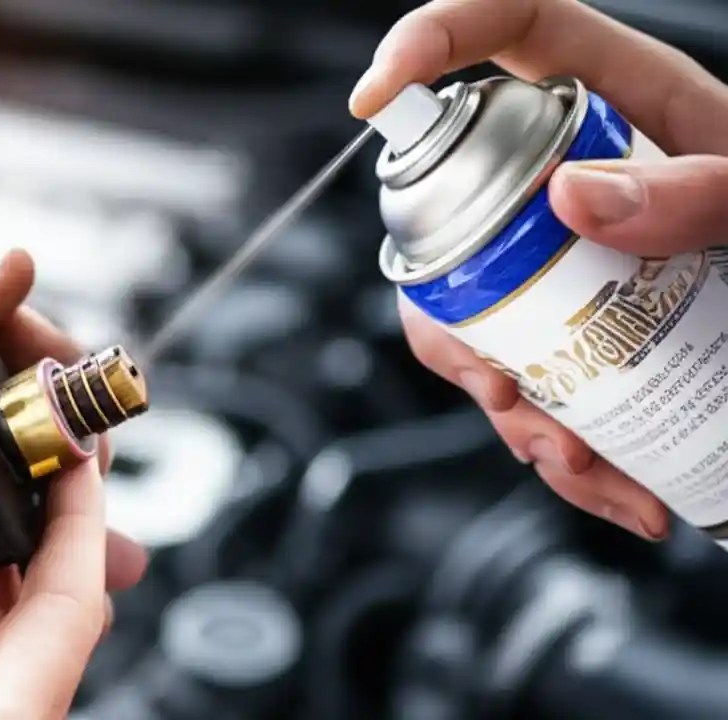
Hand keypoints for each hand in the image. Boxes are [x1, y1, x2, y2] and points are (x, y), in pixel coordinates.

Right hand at [349, 0, 727, 540]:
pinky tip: (616, 487)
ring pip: (471, 318)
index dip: (427, 41)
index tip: (376, 97)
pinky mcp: (582, 326)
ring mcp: (569, 257)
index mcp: (627, 105)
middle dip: (450, 321)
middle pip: (449, 213)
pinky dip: (557, 452)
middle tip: (503, 389)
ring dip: (503, 409)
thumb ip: (703, 189)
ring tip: (575, 459)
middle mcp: (577, 177)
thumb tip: (574, 196)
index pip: (506, 28)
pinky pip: (529, 384)